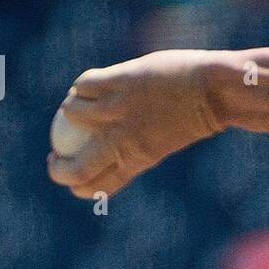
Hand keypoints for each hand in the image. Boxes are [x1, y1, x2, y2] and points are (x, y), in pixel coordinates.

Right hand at [47, 49, 228, 198]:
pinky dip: (80, 87)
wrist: (214, 92)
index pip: (97, 185)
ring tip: (74, 108)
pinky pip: (83, 85)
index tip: (69, 178)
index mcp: (138, 160)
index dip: (76, 185)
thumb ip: (136, 146)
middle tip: (54, 159)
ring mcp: (120, 111)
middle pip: (78, 167)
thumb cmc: (195, 115)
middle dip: (58, 169)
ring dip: (67, 114)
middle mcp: (124, 141)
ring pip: (72, 117)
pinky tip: (85, 86)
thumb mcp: (162, 141)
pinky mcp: (119, 83)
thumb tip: (113, 144)